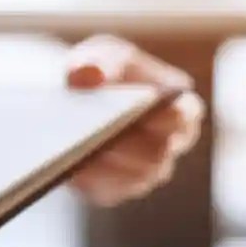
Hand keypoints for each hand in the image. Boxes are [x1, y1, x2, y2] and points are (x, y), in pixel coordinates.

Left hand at [65, 36, 204, 206]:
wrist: (76, 101)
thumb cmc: (102, 73)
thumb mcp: (103, 55)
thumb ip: (102, 60)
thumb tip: (90, 74)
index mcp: (180, 109)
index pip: (182, 116)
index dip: (167, 116)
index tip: (145, 110)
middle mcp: (168, 147)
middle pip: (155, 154)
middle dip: (125, 144)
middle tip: (98, 134)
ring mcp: (144, 174)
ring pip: (130, 178)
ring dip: (103, 163)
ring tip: (74, 150)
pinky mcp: (114, 190)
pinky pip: (104, 191)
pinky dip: (85, 178)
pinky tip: (63, 165)